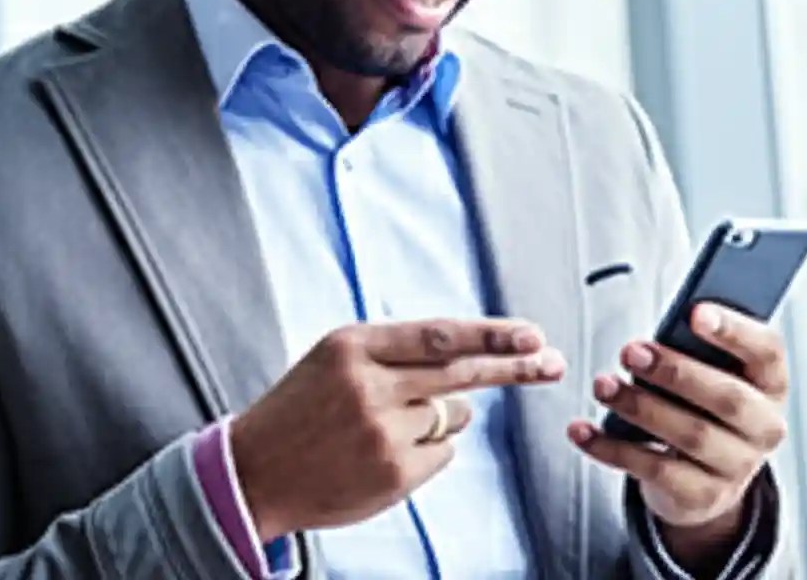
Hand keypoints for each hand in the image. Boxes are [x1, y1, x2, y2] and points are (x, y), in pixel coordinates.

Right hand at [232, 319, 565, 541]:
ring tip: (388, 425)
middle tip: (551, 360)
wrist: (255, 471)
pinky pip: (442, 452)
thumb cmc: (301, 409)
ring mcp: (383, 432)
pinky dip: (427, 450)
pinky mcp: (394, 473)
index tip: (530, 332)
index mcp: (352, 346)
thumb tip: (470, 355)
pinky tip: (384, 454)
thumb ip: (393, 351)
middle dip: (514, 365)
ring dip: (441, 416)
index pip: (439, 334)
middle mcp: (370, 385)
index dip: (490, 333)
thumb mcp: (334, 359)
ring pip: (453, 415)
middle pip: (462, 371)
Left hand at [568, 303, 788, 530]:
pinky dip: (612, 448)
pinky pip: (653, 470)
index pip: (765, 352)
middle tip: (630, 351)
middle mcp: (765, 428)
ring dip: (639, 406)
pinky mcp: (701, 497)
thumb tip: (653, 338)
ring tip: (602, 385)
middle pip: (727, 398)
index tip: (695, 312)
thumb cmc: (701, 407)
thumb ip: (695, 352)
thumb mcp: (709, 376)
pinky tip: (582, 430)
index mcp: (771, 384)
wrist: (706, 481)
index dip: (734, 331)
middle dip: (675, 372)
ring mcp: (737, 467)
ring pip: (690, 435)